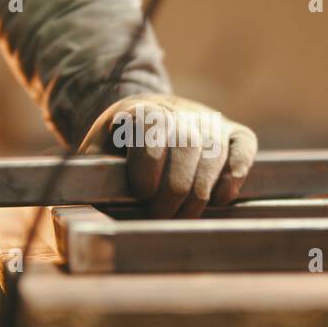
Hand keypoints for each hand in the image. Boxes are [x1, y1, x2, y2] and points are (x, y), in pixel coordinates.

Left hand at [80, 94, 257, 217]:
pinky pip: (244, 148)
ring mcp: (208, 121)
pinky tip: (220, 198)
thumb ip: (92, 176)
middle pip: (187, 144)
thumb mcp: (95, 158)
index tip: (143, 193)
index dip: (150, 162)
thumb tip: (83, 202)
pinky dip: (235, 174)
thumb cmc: (116, 152)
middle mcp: (178, 110)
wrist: (141, 126)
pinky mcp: (233, 133)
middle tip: (162, 215)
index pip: (153, 127)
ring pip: (215, 152)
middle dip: (176, 188)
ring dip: (201, 191)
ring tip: (183, 216)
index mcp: (139, 111)